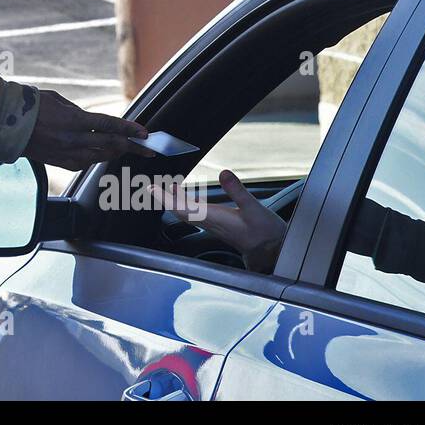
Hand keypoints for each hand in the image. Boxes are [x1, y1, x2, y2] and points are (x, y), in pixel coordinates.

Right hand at [22, 90, 151, 171]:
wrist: (5, 122)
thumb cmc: (29, 105)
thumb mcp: (58, 100)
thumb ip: (78, 112)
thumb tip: (92, 121)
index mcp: (74, 120)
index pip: (110, 126)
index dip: (130, 130)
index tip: (145, 133)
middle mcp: (72, 139)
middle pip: (111, 145)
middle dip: (132, 147)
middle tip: (147, 148)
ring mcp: (65, 153)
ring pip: (100, 157)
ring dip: (115, 153)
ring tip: (126, 149)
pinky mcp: (58, 162)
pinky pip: (83, 164)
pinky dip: (95, 158)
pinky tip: (99, 154)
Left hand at [157, 169, 287, 273]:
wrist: (272, 251)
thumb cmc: (266, 232)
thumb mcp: (254, 209)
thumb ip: (238, 191)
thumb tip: (223, 173)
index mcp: (214, 218)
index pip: (181, 208)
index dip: (165, 199)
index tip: (152, 190)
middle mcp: (209, 223)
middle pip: (179, 211)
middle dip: (164, 199)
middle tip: (152, 186)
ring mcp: (213, 225)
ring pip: (186, 214)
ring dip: (174, 201)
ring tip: (168, 187)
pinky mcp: (218, 225)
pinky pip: (195, 215)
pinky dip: (186, 204)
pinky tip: (187, 196)